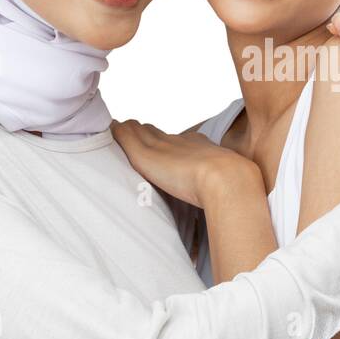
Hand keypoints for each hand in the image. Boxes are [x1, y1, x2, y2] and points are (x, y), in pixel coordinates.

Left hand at [111, 119, 261, 209]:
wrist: (228, 179)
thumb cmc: (232, 186)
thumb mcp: (226, 180)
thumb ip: (218, 185)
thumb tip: (223, 207)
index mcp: (198, 145)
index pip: (174, 140)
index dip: (162, 142)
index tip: (155, 147)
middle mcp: (178, 141)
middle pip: (153, 132)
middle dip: (141, 133)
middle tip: (127, 135)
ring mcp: (161, 146)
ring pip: (137, 131)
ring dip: (126, 132)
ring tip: (113, 133)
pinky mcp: (146, 155)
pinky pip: (124, 136)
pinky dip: (115, 134)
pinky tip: (107, 132)